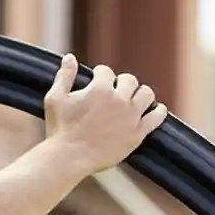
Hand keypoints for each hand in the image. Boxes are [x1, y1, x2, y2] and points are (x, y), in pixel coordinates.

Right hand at [43, 53, 167, 174]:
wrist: (69, 157)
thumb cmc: (60, 128)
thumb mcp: (55, 98)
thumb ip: (64, 76)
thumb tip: (70, 57)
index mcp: (100, 89)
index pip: (106, 71)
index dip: (100, 75)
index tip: (97, 80)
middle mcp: (119, 99)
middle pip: (129, 80)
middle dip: (121, 83)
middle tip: (115, 91)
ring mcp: (131, 116)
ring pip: (146, 94)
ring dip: (140, 93)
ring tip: (133, 99)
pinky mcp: (137, 134)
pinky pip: (157, 117)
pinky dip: (159, 111)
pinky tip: (157, 110)